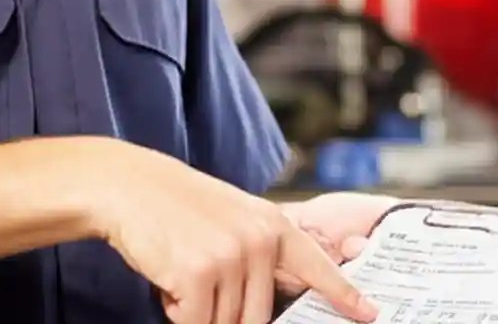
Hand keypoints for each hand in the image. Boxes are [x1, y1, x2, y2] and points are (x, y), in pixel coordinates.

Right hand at [91, 141, 378, 323]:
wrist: (129, 186)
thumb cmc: (177, 206)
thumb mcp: (232, 218)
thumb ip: (259, 251)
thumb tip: (268, 301)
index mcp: (271, 225)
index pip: (315, 266)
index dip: (344, 294)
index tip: (369, 314)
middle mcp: (258, 240)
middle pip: (257, 317)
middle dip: (225, 314)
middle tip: (197, 280)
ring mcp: (231, 257)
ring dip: (196, 312)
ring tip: (180, 269)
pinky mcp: (200, 275)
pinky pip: (194, 323)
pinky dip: (175, 311)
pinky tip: (167, 276)